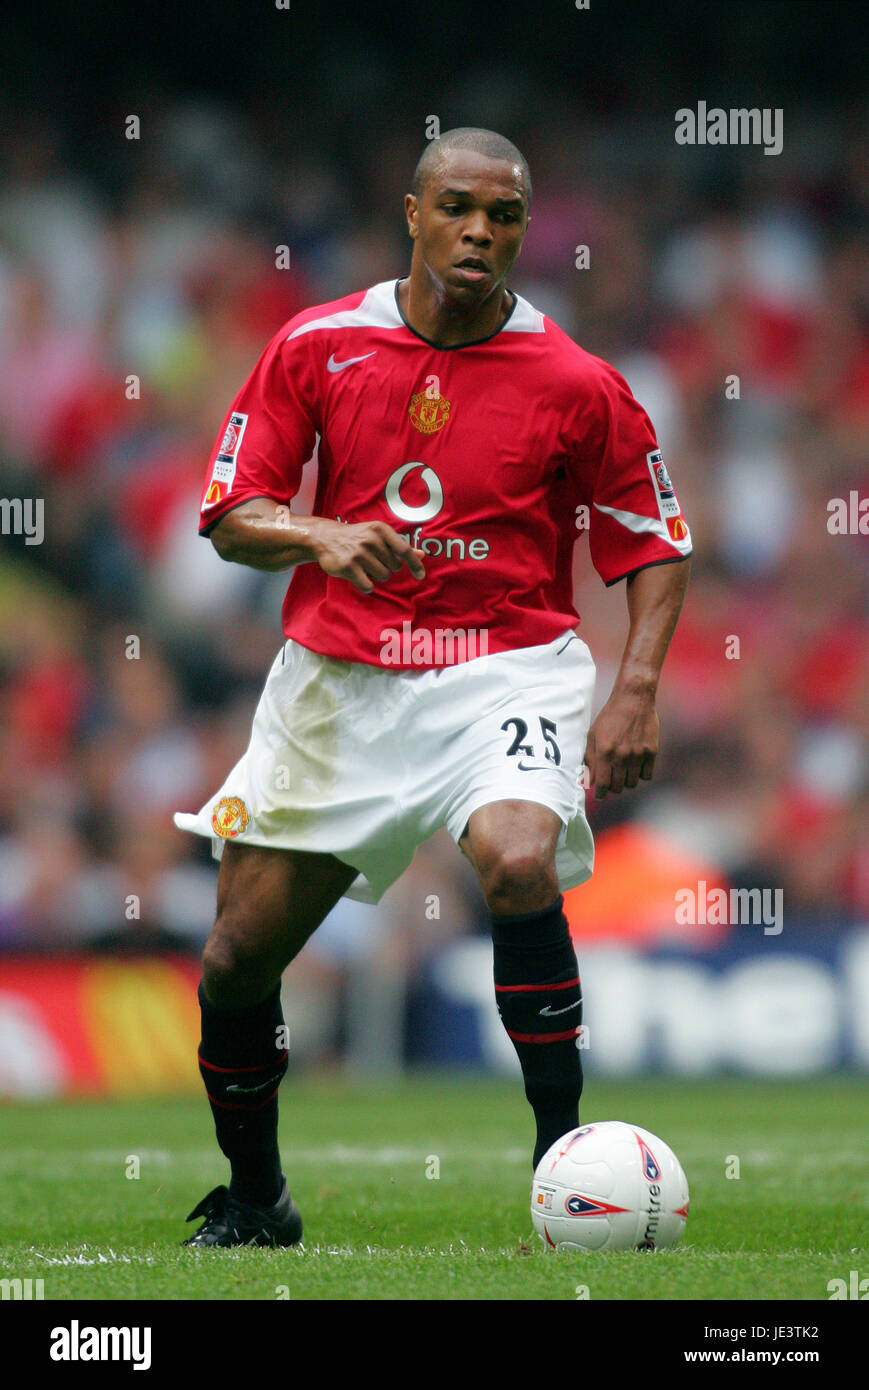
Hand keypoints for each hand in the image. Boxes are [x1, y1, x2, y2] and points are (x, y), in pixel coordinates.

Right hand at [311, 519, 425, 593]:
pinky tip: (358, 576)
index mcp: (381, 530)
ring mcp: (359, 553)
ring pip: (383, 576)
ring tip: (363, 566)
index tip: (421, 576)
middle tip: (371, 559)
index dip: (415, 564)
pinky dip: (366, 585)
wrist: (325, 538)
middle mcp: (371, 540)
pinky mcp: (348, 567)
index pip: (404, 550)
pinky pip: (368, 586)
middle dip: (386, 567)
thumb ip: (399, 546)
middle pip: (394, 567)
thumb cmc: (357, 537)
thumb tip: (422, 555)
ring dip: (375, 576)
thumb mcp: (377, 535)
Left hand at [584, 689, 658, 799]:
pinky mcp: (652, 751)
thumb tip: (589, 781)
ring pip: (633, 783)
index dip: (600, 794)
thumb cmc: (610, 716)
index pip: (602, 784)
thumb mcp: (593, 734)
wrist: (633, 699)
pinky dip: (641, 774)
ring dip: (626, 781)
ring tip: (623, 771)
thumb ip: (590, 759)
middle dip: (612, 787)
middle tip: (611, 779)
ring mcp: (639, 754)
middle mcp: (622, 755)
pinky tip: (636, 765)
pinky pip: (647, 775)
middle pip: (618, 787)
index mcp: (605, 751)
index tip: (599, 795)